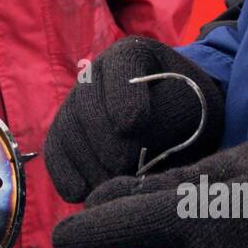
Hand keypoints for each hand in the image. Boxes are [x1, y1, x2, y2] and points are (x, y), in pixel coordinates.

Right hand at [45, 36, 224, 202]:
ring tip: (113, 186)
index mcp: (131, 54)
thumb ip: (165, 116)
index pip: (119, 69)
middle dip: (104, 140)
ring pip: (67, 130)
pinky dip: (65, 174)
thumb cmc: (190, 112)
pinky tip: (82, 193)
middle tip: (124, 167)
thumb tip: (124, 145)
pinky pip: (54, 152)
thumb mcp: (192, 106)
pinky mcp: (64, 134)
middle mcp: (96, 73)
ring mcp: (75, 103)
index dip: (122, 97)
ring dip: (88, 163)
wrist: (182, 126)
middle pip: (86, 104)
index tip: (133, 125)